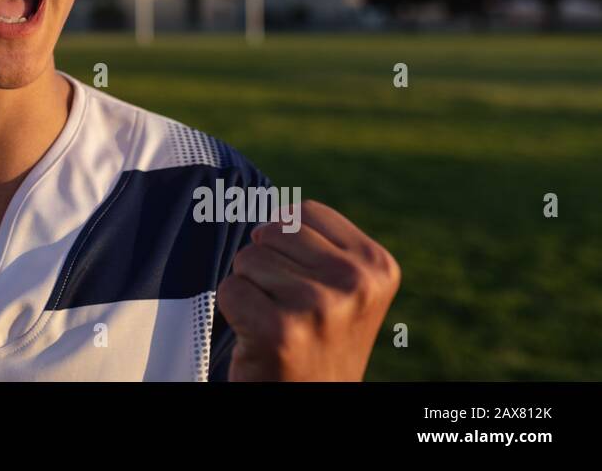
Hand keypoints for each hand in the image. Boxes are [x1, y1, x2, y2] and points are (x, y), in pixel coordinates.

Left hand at [217, 200, 400, 380]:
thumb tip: (267, 209)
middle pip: (273, 230)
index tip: (306, 285)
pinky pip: (230, 290)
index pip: (303, 212)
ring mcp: (319, 306)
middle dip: (266, 264)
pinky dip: (233, 311)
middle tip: (286, 306)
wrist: (314, 398)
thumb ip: (317, 241)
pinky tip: (258, 336)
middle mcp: (356, 282)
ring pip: (248, 258)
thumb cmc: (319, 336)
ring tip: (276, 322)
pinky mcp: (280, 330)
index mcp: (378, 265)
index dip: (288, 245)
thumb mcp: (343, 285)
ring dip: (251, 289)